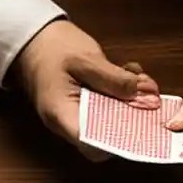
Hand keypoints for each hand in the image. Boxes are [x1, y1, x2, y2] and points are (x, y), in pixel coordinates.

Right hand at [15, 20, 159, 156]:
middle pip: (103, 137)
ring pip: (108, 122)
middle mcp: (67, 122)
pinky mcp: (84, 106)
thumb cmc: (52, 47)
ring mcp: (75, 116)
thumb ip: (112, 78)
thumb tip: (140, 93)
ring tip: (141, 81)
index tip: (139, 126)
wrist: (33, 38)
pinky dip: (121, 95)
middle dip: (129, 120)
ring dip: (128, 105)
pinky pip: (106, 109)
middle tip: (148, 99)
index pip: (90, 145)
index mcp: (61, 114)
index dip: (116, 141)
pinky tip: (129, 76)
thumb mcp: (85, 58)